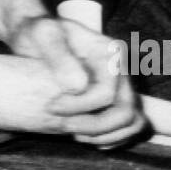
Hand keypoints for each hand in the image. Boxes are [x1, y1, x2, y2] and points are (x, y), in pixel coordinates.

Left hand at [0, 0, 144, 144]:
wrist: (37, 33)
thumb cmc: (38, 31)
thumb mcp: (43, 34)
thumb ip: (59, 56)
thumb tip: (78, 87)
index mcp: (109, 52)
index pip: (106, 94)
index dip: (79, 107)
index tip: (50, 107)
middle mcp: (121, 68)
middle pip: (125, 112)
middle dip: (94, 126)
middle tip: (62, 126)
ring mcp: (121, 84)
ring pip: (133, 122)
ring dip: (106, 136)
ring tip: (74, 135)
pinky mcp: (115, 96)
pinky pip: (127, 126)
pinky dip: (111, 138)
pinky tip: (84, 137)